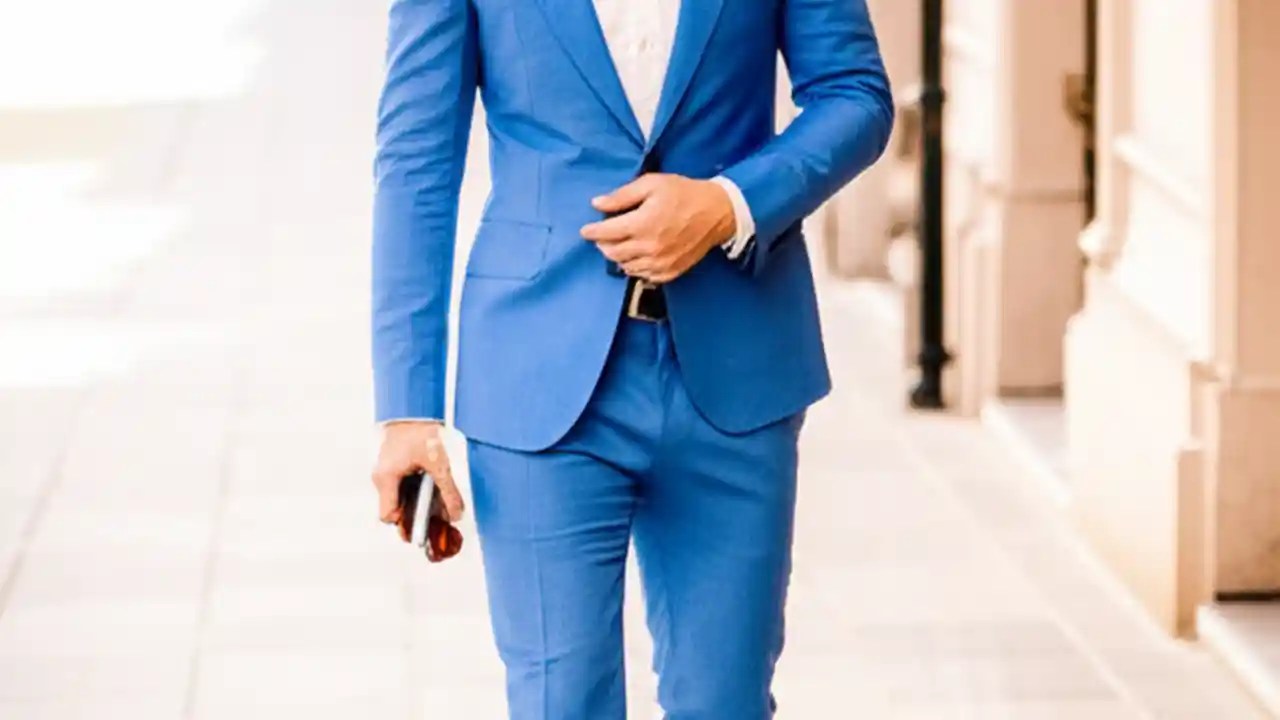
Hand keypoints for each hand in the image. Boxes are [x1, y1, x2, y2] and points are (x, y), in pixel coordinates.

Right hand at [372, 421, 463, 536]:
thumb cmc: (420, 432)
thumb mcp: (439, 463)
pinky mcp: (396, 469)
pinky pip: (404, 489)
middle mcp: (383, 479)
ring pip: (401, 501)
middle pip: (396, 511)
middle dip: (416, 519)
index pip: (388, 515)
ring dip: (419, 506)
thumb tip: (456, 515)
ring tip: (441, 509)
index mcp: (386, 478)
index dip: (406, 524)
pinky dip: (418, 494)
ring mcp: (388, 474)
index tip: (426, 527)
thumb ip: (448, 490)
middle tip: (438, 523)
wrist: (413, 408)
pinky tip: (436, 493)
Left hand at [581, 174, 735, 282]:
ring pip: (626, 266)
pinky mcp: (670, 272)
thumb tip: (597, 204)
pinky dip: (635, 267)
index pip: (606, 233)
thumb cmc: (684, 194)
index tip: (585, 230)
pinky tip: (636, 257)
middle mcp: (649, 247)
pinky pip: (644, 276)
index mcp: (642, 224)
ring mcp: (660, 263)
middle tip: (602, 236)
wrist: (717, 212)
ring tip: (619, 245)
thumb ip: (622, 196)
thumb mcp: (652, 184)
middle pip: (613, 253)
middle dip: (603, 244)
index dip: (592, 231)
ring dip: (618, 257)